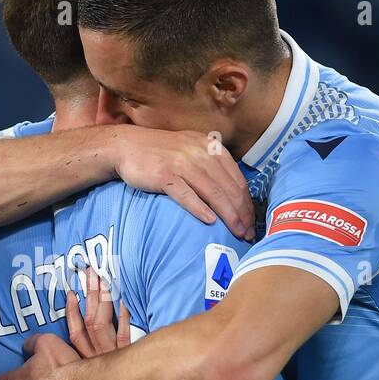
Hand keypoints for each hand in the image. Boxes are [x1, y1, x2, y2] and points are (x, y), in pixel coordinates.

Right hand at [65, 268, 130, 357]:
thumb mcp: (94, 372)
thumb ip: (90, 353)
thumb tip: (87, 323)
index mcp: (86, 358)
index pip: (75, 332)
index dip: (71, 312)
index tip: (71, 293)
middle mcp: (96, 355)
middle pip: (89, 321)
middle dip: (89, 295)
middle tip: (92, 274)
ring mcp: (111, 354)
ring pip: (101, 325)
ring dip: (102, 301)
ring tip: (105, 282)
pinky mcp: (128, 354)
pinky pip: (123, 334)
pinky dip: (122, 316)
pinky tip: (123, 301)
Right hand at [111, 128, 253, 240]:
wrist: (126, 145)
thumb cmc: (161, 152)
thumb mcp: (191, 149)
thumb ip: (211, 163)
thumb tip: (231, 190)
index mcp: (210, 148)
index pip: (237, 178)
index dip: (247, 202)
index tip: (251, 221)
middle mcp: (199, 153)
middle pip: (228, 187)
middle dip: (242, 213)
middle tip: (248, 234)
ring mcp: (181, 163)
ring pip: (213, 192)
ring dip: (228, 215)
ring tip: (236, 232)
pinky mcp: (164, 175)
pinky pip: (185, 194)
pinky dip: (199, 208)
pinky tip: (210, 222)